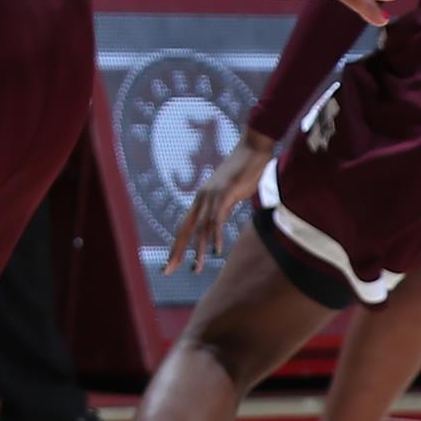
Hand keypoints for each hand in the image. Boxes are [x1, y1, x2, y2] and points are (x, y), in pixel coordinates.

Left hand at [166, 132, 273, 270]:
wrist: (252, 150)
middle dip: (176, 251)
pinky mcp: (225, 194)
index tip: (170, 263)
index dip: (176, 245)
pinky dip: (215, 236)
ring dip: (198, 250)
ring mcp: (212, 196)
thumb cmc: (243, 172)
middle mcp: (202, 198)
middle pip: (184, 229)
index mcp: (201, 200)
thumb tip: (218, 225)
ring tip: (195, 268)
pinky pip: (218, 219)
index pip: (184, 226)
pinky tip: (214, 251)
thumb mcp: (230, 195)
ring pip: (201, 228)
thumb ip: (222, 210)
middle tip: (168, 270)